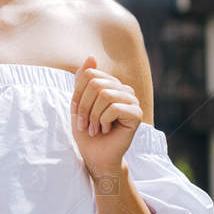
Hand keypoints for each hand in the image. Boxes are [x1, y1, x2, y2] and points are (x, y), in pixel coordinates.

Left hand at [71, 55, 140, 175]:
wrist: (96, 156)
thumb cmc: (87, 132)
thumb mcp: (79, 103)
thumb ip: (83, 80)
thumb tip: (91, 57)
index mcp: (111, 84)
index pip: (90, 74)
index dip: (78, 93)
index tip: (76, 112)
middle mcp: (124, 89)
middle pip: (95, 84)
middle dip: (84, 107)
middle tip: (85, 124)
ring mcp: (132, 100)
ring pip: (104, 95)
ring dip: (93, 116)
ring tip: (94, 129)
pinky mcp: (137, 114)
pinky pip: (114, 108)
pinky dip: (103, 121)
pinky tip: (105, 130)